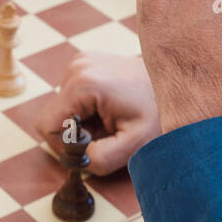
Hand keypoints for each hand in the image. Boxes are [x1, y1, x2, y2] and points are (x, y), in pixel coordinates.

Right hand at [34, 52, 160, 173]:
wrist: (175, 83)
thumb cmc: (159, 112)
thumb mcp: (134, 145)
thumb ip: (100, 159)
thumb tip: (77, 160)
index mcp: (83, 84)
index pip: (47, 125)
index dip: (63, 145)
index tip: (90, 146)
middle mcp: (77, 67)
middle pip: (52, 116)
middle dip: (74, 133)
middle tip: (105, 134)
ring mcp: (80, 62)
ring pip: (62, 107)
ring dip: (81, 122)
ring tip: (110, 120)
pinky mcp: (85, 63)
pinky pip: (71, 96)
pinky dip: (85, 109)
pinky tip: (109, 108)